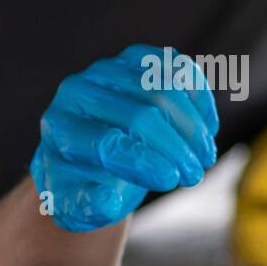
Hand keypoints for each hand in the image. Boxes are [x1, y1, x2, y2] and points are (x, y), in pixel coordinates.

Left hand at [29, 45, 219, 231]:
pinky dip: (199, 100)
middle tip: (195, 176)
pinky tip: (206, 129)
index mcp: (60, 128)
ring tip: (204, 158)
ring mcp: (108, 69)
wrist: (87, 155)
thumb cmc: (82, 185)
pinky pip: (178, 70)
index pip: (107, 142)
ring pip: (165, 89)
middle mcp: (78, 91)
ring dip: (192, 127)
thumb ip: (87, 206)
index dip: (144, 162)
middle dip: (175, 149)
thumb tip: (106, 197)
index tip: (173, 180)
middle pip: (140, 115)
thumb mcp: (76, 207)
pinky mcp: (136, 58)